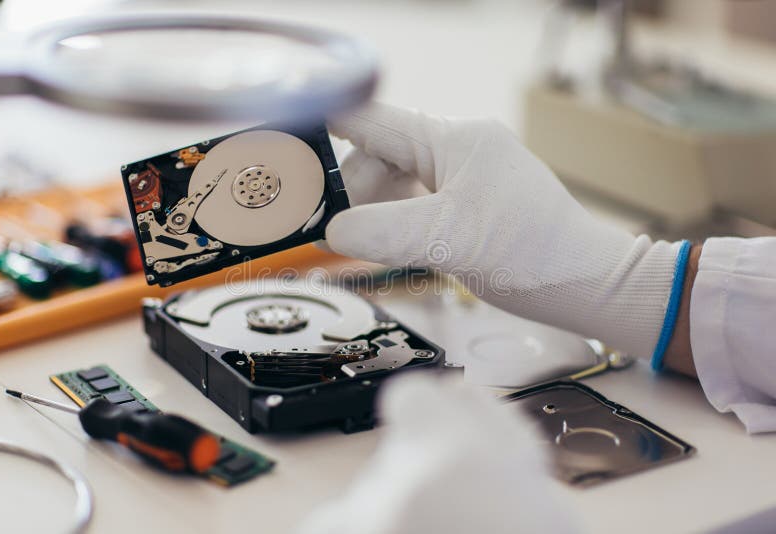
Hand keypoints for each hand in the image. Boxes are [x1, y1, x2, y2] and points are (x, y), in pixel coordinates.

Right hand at [326, 103, 682, 358]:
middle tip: (334, 231)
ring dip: (377, 210)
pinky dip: (399, 221)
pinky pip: (421, 200)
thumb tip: (331, 231)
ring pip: (400, 181)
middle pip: (382, 156)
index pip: (374, 121)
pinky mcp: (475, 200)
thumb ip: (382, 232)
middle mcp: (460, 147)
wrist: (587, 283)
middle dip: (354, 191)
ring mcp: (469, 173)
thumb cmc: (531, 255)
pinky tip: (393, 245)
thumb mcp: (447, 241)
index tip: (289, 139)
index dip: (328, 126)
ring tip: (365, 244)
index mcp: (454, 140)